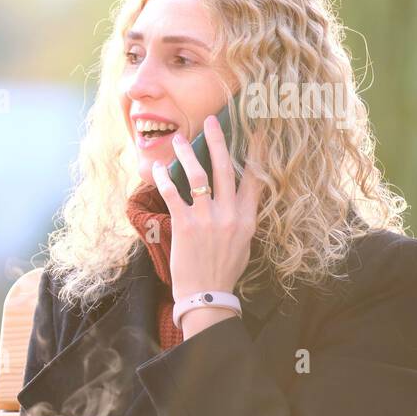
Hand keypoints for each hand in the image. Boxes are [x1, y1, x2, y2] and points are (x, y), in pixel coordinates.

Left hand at [151, 114, 267, 304]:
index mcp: (247, 218)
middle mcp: (230, 214)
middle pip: (225, 168)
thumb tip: (239, 197)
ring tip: (179, 138)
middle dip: (218, 141)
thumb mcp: (244, 242)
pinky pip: (172, 193)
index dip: (257, 153)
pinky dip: (164, 178)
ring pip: (197, 174)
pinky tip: (158, 168)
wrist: (207, 295)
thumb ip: (242, 217)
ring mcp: (207, 218)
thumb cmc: (224, 270)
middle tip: (212, 120)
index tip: (258, 131)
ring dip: (187, 153)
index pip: (255, 178)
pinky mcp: (185, 224)